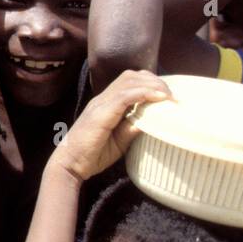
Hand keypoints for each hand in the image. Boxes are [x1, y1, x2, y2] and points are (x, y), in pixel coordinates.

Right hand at [49, 70, 169, 182]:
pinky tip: (159, 98)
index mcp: (106, 104)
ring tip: (169, 96)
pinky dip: (144, 93)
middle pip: (131, 76)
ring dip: (153, 85)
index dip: (150, 82)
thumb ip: (132, 128)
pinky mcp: (101, 113)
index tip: (168, 95)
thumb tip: (154, 119)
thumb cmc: (92, 155)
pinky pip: (124, 96)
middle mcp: (102, 99)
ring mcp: (100, 104)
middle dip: (154, 81)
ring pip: (129, 82)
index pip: (129, 81)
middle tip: (172, 95)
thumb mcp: (120, 141)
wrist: (70, 164)